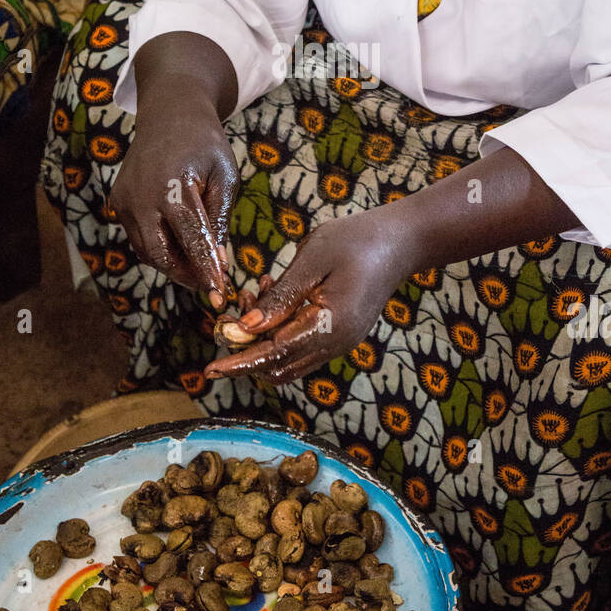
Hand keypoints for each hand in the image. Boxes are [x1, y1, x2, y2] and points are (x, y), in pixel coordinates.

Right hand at [109, 90, 237, 307]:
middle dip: (184, 275)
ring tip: (198, 266)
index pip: (191, 240)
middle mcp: (141, 196)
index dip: (206, 270)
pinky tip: (179, 246)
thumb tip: (219, 261)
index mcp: (172, 187)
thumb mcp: (224, 176)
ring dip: (171, 263)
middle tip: (209, 285)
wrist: (169, 113)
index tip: (220, 294)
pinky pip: (138, 235)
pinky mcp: (118, 200)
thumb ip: (219, 219)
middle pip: (159, 254)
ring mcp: (125, 199)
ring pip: (146, 250)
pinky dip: (158, 246)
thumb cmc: (205, 144)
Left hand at [204, 208, 413, 384]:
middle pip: (277, 366)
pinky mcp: (340, 336)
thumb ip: (281, 297)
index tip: (211, 369)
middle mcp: (335, 344)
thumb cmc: (356, 241)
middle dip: (246, 346)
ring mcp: (339, 343)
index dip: (239, 362)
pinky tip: (275, 297)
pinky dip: (279, 332)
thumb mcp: (312, 260)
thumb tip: (245, 328)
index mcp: (329, 327)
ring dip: (262, 338)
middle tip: (232, 307)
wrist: (400, 242)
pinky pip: (301, 347)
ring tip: (255, 293)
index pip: (274, 355)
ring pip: (287, 360)